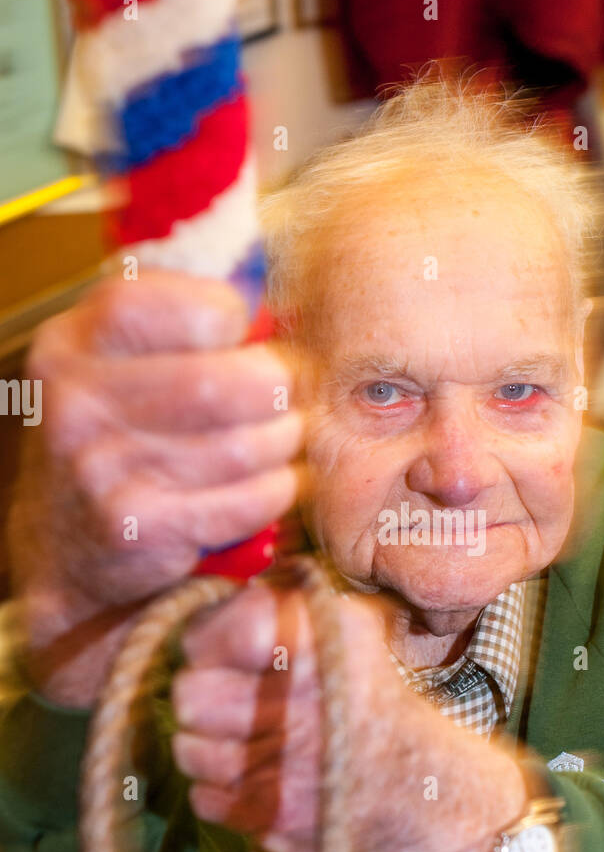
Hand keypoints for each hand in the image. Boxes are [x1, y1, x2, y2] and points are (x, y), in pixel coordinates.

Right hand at [8, 271, 298, 705]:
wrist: (65, 545)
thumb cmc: (118, 437)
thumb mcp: (117, 363)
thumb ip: (177, 323)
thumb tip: (273, 306)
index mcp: (73, 342)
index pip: (193, 308)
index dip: (237, 322)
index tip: (245, 340)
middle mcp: (77, 401)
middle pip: (232, 381)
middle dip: (281, 389)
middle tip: (289, 397)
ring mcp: (101, 469)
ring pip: (249, 445)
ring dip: (285, 444)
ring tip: (283, 441)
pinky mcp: (137, 528)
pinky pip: (247, 500)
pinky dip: (277, 491)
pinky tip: (274, 485)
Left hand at [171, 581, 528, 851]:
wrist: (427, 789)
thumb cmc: (374, 697)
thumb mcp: (352, 625)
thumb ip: (286, 599)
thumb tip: (218, 592)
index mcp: (315, 640)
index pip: (207, 634)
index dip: (204, 641)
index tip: (218, 649)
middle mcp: (298, 700)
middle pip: (189, 696)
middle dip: (202, 696)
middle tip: (230, 699)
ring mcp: (284, 764)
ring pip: (189, 749)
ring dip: (210, 746)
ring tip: (250, 739)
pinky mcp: (274, 818)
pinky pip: (204, 798)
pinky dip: (224, 791)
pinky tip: (261, 776)